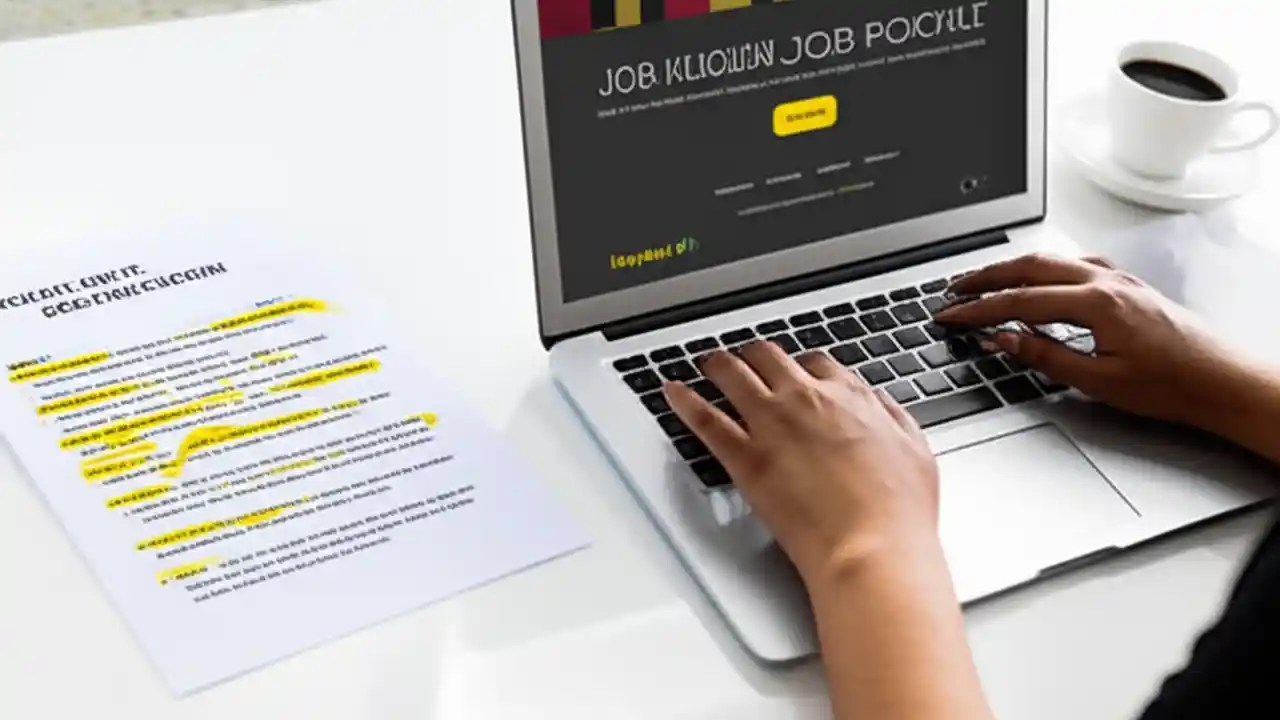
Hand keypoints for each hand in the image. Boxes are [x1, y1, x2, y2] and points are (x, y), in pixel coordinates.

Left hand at [663, 342, 939, 586]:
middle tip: (746, 361)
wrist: (873, 549)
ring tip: (707, 363)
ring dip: (717, 364)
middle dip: (755, 356)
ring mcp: (773, 426)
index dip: (800, 366)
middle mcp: (808, 401)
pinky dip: (683, 401)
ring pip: (734, 374)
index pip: (817, 364)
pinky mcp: (746, 459)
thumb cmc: (899, 513)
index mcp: (850, 398)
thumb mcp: (916, 452)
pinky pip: (705, 419)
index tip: (793, 373)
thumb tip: (878, 403)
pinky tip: (672, 392)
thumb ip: (893, 419)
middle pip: (770, 358)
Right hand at [936, 253, 1247, 429]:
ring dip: (1012, 268)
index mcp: (1097, 303)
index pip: (1020, 301)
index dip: (977, 309)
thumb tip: (1004, 340)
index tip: (949, 314)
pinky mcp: (1127, 285)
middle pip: (1029, 267)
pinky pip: (1075, 263)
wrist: (1222, 381)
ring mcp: (1119, 278)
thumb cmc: (1172, 385)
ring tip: (984, 281)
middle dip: (985, 277)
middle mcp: (1107, 281)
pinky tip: (1037, 278)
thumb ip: (1045, 356)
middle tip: (953, 289)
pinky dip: (1045, 268)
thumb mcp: (1098, 380)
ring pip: (1052, 259)